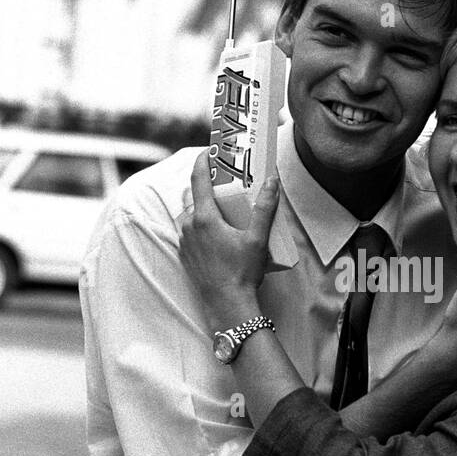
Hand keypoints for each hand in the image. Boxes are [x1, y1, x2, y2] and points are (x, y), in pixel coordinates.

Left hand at [179, 151, 278, 328]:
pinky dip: (199, 227)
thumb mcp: (258, 238)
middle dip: (206, 187)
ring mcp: (184, 242)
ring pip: (190, 215)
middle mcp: (189, 226)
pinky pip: (188, 232)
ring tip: (223, 212)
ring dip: (203, 209)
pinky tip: (216, 235)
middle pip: (194, 196)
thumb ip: (265, 208)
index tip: (209, 151)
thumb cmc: (242, 272)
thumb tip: (272, 181)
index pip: (198, 179)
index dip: (202, 161)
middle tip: (224, 185)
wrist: (227, 304)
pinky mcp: (184, 255)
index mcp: (204, 218)